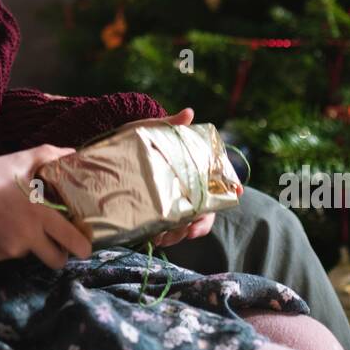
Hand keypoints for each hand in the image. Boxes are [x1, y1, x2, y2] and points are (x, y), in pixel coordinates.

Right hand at [0, 144, 93, 270]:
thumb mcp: (22, 159)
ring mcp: (9, 249)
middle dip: (60, 254)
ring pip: (30, 253)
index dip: (83, 247)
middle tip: (57, 241)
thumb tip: (73, 154)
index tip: (85, 246)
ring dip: (30, 243)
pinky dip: (8, 243)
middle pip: (55, 260)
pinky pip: (9, 253)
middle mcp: (27, 237)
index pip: (72, 241)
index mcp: (40, 215)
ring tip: (16, 221)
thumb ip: (51, 155)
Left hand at [124, 107, 217, 248]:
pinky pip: (165, 232)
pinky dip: (162, 237)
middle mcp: (187, 191)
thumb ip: (171, 125)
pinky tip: (154, 237)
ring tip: (166, 236)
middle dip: (200, 224)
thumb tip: (189, 112)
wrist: (112, 149)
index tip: (238, 193)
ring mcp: (171, 204)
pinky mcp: (154, 213)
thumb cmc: (140, 137)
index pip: (219, 183)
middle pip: (204, 213)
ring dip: (179, 234)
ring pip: (185, 226)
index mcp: (192, 171)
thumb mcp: (154, 129)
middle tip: (190, 229)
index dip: (231, 189)